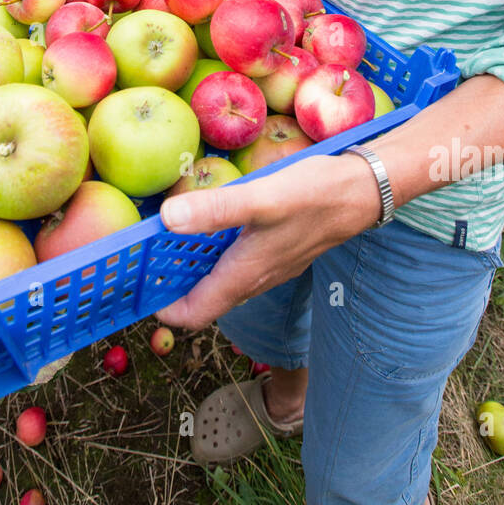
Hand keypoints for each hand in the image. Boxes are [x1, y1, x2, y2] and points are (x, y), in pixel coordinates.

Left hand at [154, 153, 381, 329]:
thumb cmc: (316, 195)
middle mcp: (256, 277)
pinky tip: (213, 223)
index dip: (163, 308)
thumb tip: (166, 220)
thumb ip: (216, 209)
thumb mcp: (261, 198)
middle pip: (206, 298)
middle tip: (144, 260)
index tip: (137, 288)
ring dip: (195, 268)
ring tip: (168, 242)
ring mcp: (271, 265)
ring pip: (224, 279)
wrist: (366, 191)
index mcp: (244, 273)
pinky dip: (218, 251)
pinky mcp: (282, 248)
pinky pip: (241, 261)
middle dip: (173, 286)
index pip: (194, 313)